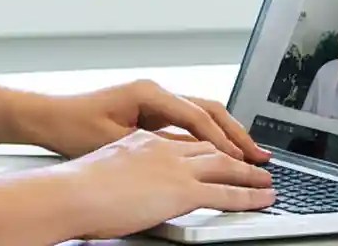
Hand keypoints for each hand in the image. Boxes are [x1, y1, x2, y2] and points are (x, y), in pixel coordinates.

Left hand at [22, 79, 270, 162]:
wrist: (47, 117)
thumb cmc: (72, 126)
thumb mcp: (115, 142)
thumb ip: (153, 147)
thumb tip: (187, 156)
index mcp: (148, 93)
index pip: (197, 116)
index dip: (222, 140)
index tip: (241, 159)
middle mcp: (154, 92)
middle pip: (208, 110)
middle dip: (236, 133)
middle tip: (260, 156)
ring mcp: (153, 100)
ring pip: (201, 115)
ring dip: (226, 134)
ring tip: (250, 154)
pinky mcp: (149, 111)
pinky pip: (188, 123)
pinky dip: (207, 137)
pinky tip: (219, 153)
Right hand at [61, 130, 275, 238]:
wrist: (72, 192)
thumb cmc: (75, 188)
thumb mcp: (105, 169)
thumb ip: (123, 173)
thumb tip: (125, 187)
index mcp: (142, 140)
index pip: (184, 138)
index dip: (206, 144)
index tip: (218, 151)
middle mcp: (162, 147)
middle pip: (209, 146)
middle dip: (234, 153)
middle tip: (252, 160)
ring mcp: (174, 167)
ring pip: (224, 165)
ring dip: (249, 172)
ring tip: (266, 179)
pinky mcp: (182, 190)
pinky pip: (226, 192)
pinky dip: (249, 195)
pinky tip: (262, 199)